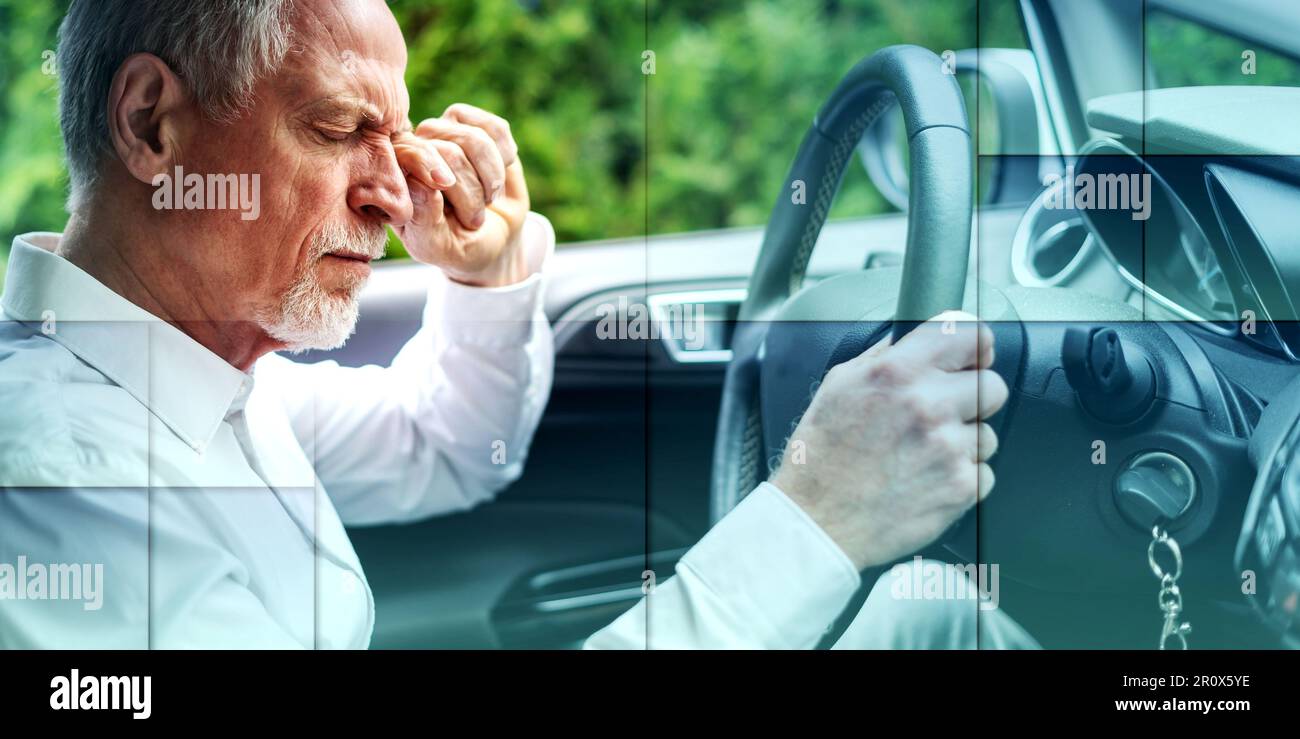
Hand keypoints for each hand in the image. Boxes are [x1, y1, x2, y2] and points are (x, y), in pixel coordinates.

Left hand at [392, 104, 529, 286]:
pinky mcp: (477, 127)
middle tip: (475, 219)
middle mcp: (417, 147)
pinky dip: (506, 155)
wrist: (493, 240)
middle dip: (470, 188)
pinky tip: (500, 173)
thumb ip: (424, 219)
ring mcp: (448, 132)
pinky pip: (497, 129)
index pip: (408, 151)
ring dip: (492, 177)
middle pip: (448, 148)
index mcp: (396, 176)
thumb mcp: (437, 246)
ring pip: (476, 137)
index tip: (445, 185)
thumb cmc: (457, 246)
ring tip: (488, 200)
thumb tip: (421, 183)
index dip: (428, 163)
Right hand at [769, 311, 1008, 570]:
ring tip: (922, 457)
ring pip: (987, 434)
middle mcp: (929, 404)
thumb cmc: (822, 457)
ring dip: (963, 444)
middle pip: (993, 385)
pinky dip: (960, 479)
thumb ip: (882, 357)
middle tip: (943, 415)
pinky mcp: (961, 487)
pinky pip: (983, 473)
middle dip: (973, 398)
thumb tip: (912, 343)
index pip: (969, 335)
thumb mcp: (838, 386)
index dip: (976, 346)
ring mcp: (950, 448)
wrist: (817, 521)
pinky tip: (926, 481)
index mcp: (899, 372)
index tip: (974, 356)